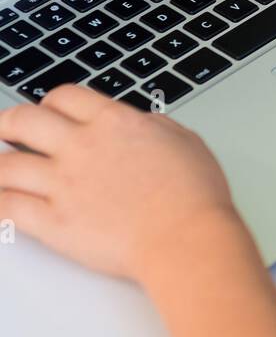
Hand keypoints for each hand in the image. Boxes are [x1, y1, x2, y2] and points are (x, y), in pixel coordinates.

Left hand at [0, 86, 239, 282]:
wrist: (186, 239)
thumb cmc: (194, 197)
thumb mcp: (185, 141)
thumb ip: (154, 127)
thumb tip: (143, 124)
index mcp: (114, 122)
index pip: (65, 97)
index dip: (51, 102)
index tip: (47, 110)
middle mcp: (82, 147)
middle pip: (24, 121)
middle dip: (7, 122)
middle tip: (2, 128)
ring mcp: (64, 185)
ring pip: (7, 165)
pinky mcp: (54, 223)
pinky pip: (8, 207)